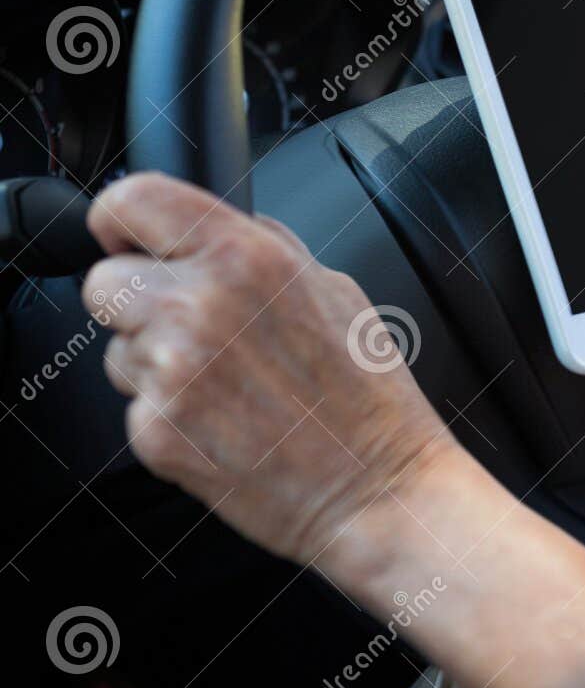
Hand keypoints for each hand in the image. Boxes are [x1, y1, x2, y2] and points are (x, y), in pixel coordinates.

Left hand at [84, 173, 457, 565]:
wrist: (377, 487)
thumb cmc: (365, 396)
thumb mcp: (333, 288)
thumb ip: (264, 247)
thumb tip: (219, 226)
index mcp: (245, 256)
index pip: (132, 200)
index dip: (119, 221)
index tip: (129, 240)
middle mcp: (200, 305)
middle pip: (104, 282)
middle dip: (136, 304)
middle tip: (190, 331)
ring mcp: (173, 371)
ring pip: (116, 349)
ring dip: (153, 364)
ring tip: (223, 386)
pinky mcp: (157, 431)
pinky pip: (134, 408)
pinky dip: (168, 417)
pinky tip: (222, 424)